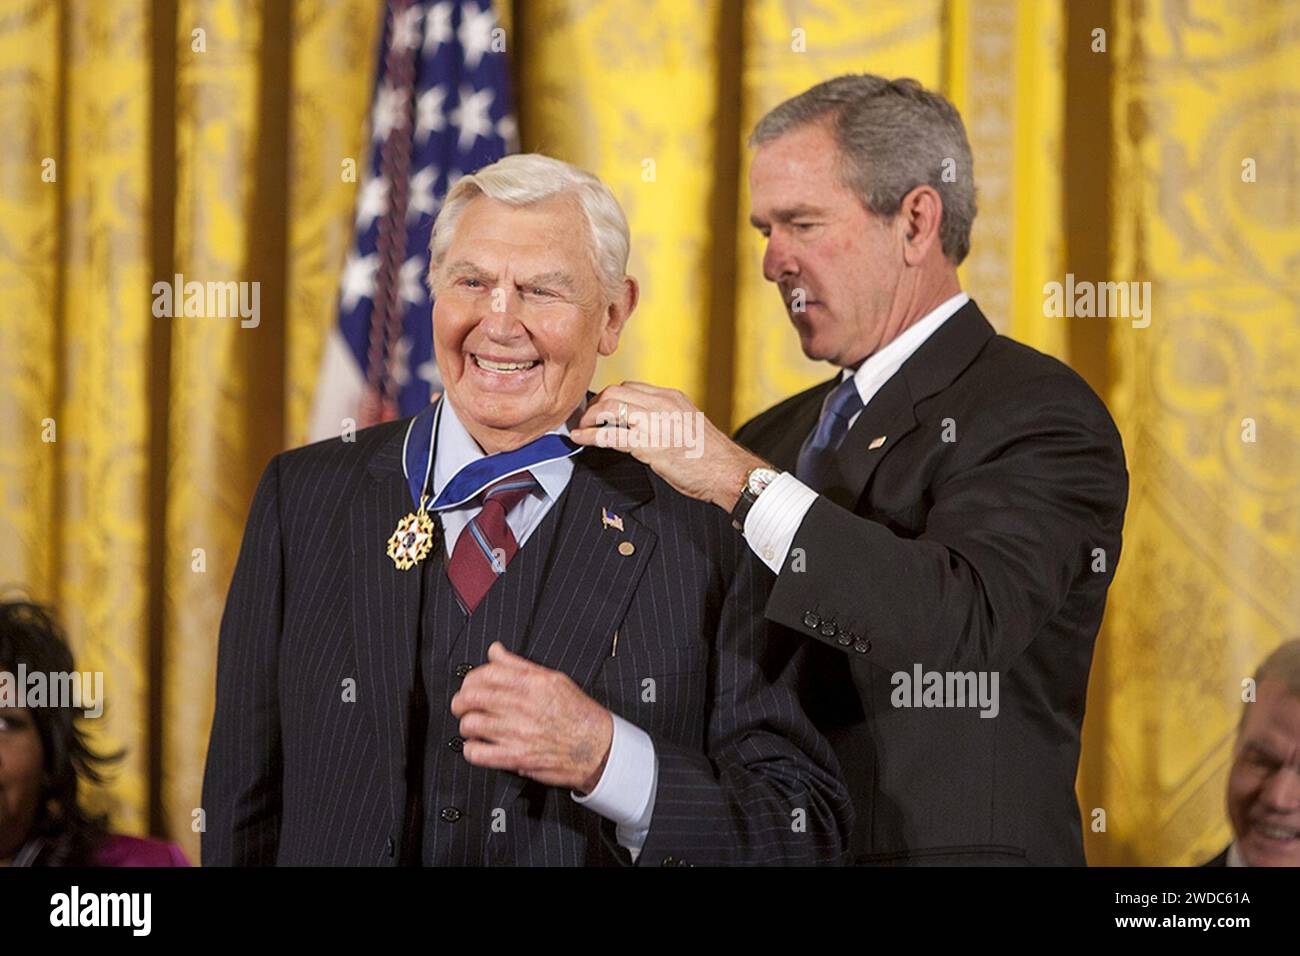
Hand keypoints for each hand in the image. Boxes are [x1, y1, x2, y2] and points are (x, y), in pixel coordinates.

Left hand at [450, 642, 613, 793]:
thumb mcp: (553, 679)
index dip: (471, 679)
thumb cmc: (579, 714)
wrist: (597, 747)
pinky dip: (471, 750)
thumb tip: (496, 651)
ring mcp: (517, 732)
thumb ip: (519, 665)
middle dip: (461, 701)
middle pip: (471, 697)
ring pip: (470, 724)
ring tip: (473, 726)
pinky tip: (478, 746)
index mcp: (531, 684)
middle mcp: (522, 706)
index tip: (471, 685)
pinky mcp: (516, 757)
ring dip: (466, 725)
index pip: (485, 673)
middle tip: (463, 705)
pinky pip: (478, 753)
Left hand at [571, 382, 769, 511]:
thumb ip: (666, 418)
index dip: (609, 396)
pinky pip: (611, 435)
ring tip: (582, 428)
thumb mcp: (689, 424)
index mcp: (671, 397)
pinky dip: (590, 435)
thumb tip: (644, 425)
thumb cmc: (711, 456)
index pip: (630, 386)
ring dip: (589, 418)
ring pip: (609, 407)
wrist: (727, 472)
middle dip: (595, 404)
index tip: (600, 407)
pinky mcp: (648, 444)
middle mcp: (662, 404)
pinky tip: (581, 439)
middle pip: (615, 391)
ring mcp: (655, 422)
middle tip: (587, 418)